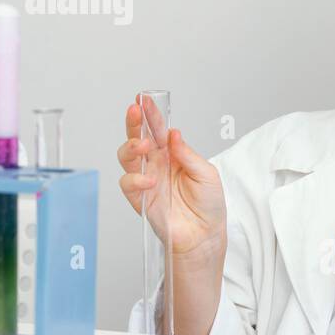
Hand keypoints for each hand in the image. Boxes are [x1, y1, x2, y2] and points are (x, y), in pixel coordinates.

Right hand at [116, 96, 225, 263]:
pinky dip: (135, 179)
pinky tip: (150, 180)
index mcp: (171, 154)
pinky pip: (127, 184)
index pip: (157, 129)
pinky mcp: (140, 199)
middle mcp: (156, 164)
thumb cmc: (208, 205)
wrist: (205, 235)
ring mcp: (146, 180)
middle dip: (134, 123)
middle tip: (135, 111)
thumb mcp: (206, 173)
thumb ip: (187, 154)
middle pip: (137, 138)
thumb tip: (173, 133)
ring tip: (143, 146)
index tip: (145, 100)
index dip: (151, 114)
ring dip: (131, 147)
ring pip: (126, 157)